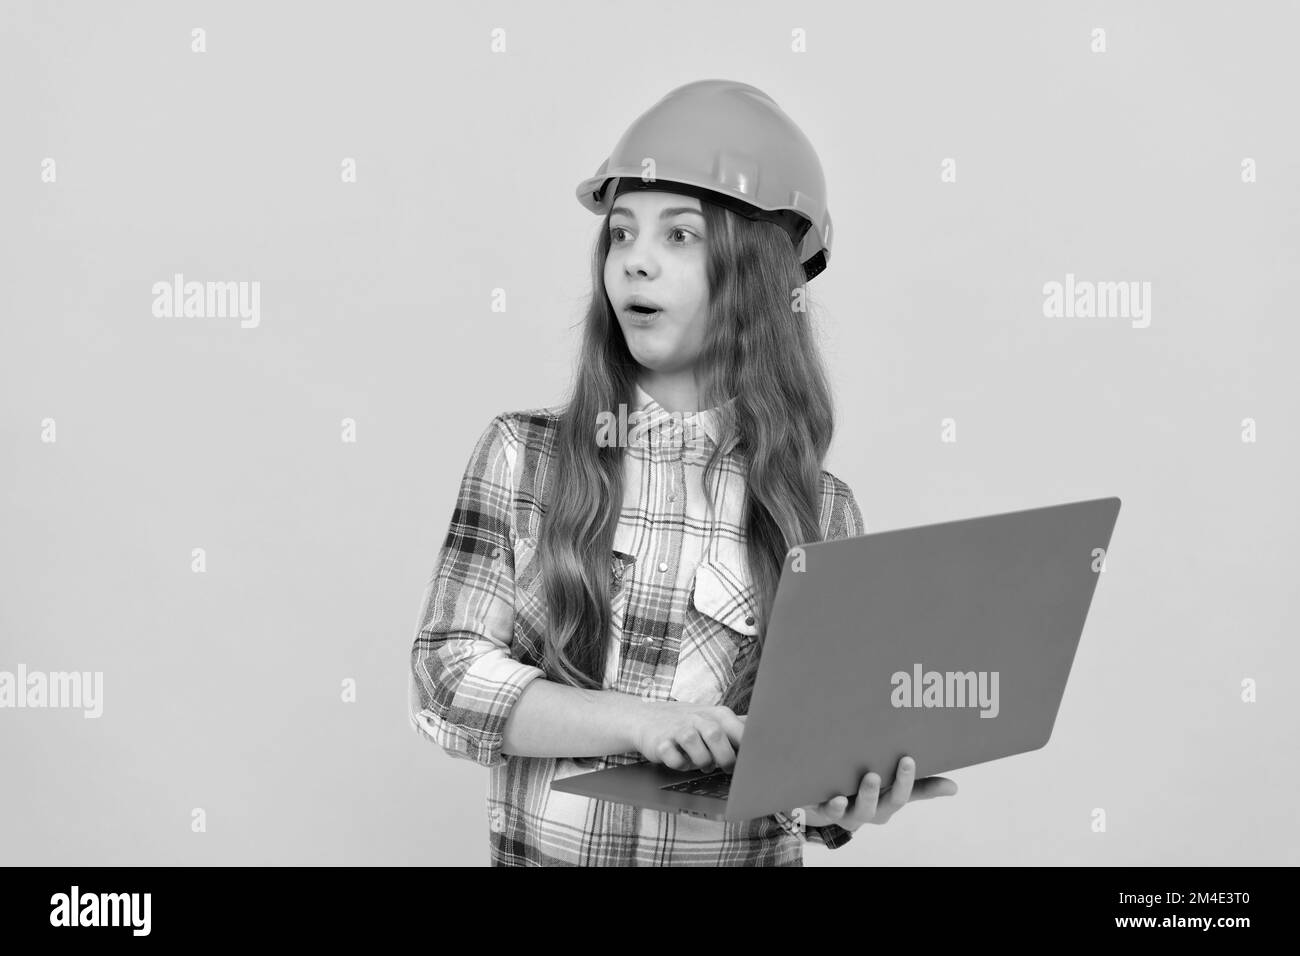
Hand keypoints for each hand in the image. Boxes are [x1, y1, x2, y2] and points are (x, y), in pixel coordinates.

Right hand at [633, 700, 745, 771]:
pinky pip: (673, 758)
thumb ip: (738, 726)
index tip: (752, 763)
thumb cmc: (689, 723)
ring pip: (695, 747)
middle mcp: (697, 719)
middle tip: (727, 768)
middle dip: (725, 758)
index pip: (739, 729)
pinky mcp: (660, 743)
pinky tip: (681, 761)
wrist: (646, 718)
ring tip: (703, 764)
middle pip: (716, 736)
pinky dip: (680, 764)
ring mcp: (677, 730)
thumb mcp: (714, 719)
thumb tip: (771, 734)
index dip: (747, 748)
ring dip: (702, 762)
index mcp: (717, 714)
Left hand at [798, 755, 956, 830]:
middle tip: (891, 767)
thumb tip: (954, 788)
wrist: (825, 805)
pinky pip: (827, 811)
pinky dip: (831, 805)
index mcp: (886, 805)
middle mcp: (868, 812)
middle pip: (881, 806)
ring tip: (869, 777)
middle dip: (889, 788)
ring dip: (864, 795)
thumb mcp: (892, 789)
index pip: (901, 796)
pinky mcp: (823, 810)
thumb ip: (920, 788)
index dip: (907, 780)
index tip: (909, 758)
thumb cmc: (864, 792)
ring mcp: (845, 813)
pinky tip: (834, 797)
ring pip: (855, 810)